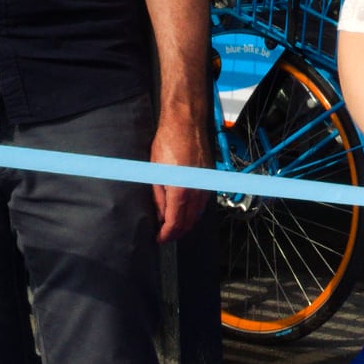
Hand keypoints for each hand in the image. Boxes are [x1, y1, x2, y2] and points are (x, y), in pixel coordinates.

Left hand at [150, 100, 211, 243]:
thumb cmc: (169, 142)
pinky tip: (185, 210)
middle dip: (176, 232)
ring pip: (197, 214)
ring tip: (172, 225)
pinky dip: (193, 211)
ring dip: (186, 223)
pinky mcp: (208, 180)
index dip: (166, 235)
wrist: (186, 124)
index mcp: (181, 191)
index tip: (159, 238)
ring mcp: (204, 186)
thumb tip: (160, 214)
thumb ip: (158, 197)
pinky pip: (202, 203)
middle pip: (188, 222)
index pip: (175, 223)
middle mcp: (196, 191)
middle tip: (164, 235)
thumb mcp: (155, 172)